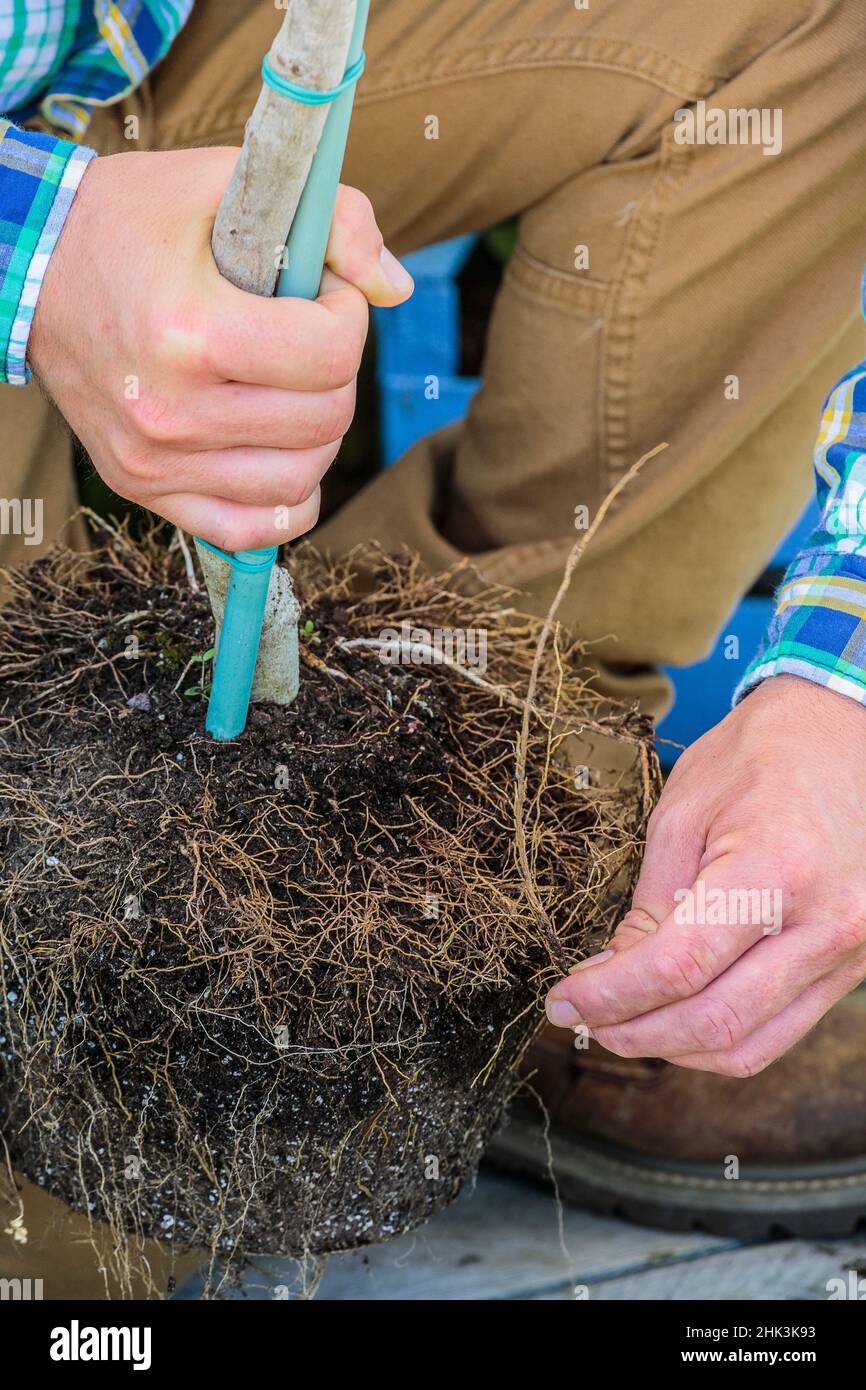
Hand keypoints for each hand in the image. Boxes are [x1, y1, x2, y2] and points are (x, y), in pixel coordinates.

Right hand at [28, 148, 412, 548]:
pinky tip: (282, 455)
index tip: (323, 294)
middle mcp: (170, 411)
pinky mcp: (144, 489)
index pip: (331, 355)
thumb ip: (332, 217)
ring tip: (290, 389)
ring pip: (300, 480)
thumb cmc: (131, 221)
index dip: (348, 316)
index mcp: (191, 331)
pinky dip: (286, 501)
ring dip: (318, 434)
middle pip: (325, 420)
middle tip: (306, 336)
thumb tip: (395, 288)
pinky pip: (250, 531)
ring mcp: (155, 461)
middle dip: (337, 371)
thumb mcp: (226, 182)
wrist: (30, 267)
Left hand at [545, 675, 865, 1074]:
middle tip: (582, 1019)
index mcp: (777, 869)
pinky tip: (673, 1015)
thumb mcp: (682, 814)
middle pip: (715, 1020)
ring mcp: (849, 953)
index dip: (611, 996)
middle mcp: (827, 923)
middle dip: (632, 1032)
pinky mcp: (852, 967)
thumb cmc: (760, 757)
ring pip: (748, 1046)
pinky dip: (718, 1037)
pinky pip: (777, 1030)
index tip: (563, 1000)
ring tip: (620, 1022)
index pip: (680, 966)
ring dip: (673, 1047)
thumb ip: (649, 904)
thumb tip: (613, 976)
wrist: (843, 736)